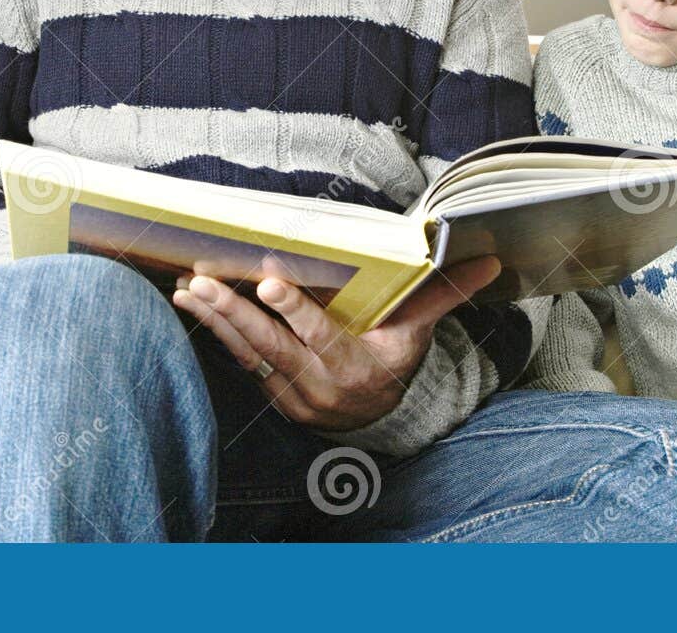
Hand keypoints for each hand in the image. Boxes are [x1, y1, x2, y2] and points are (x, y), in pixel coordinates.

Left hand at [171, 254, 501, 430]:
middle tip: (206, 282)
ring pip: (247, 355)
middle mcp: (319, 387)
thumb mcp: (417, 332)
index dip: (295, 312)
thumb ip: (441, 294)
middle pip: (272, 348)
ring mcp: (290, 394)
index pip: (322, 338)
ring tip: (189, 289)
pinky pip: (238, 360)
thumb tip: (487, 260)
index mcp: (356, 369)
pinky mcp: (270, 391)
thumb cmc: (394, 360)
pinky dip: (214, 331)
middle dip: (236, 314)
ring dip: (215, 321)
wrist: (376, 417)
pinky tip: (192, 304)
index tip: (269, 282)